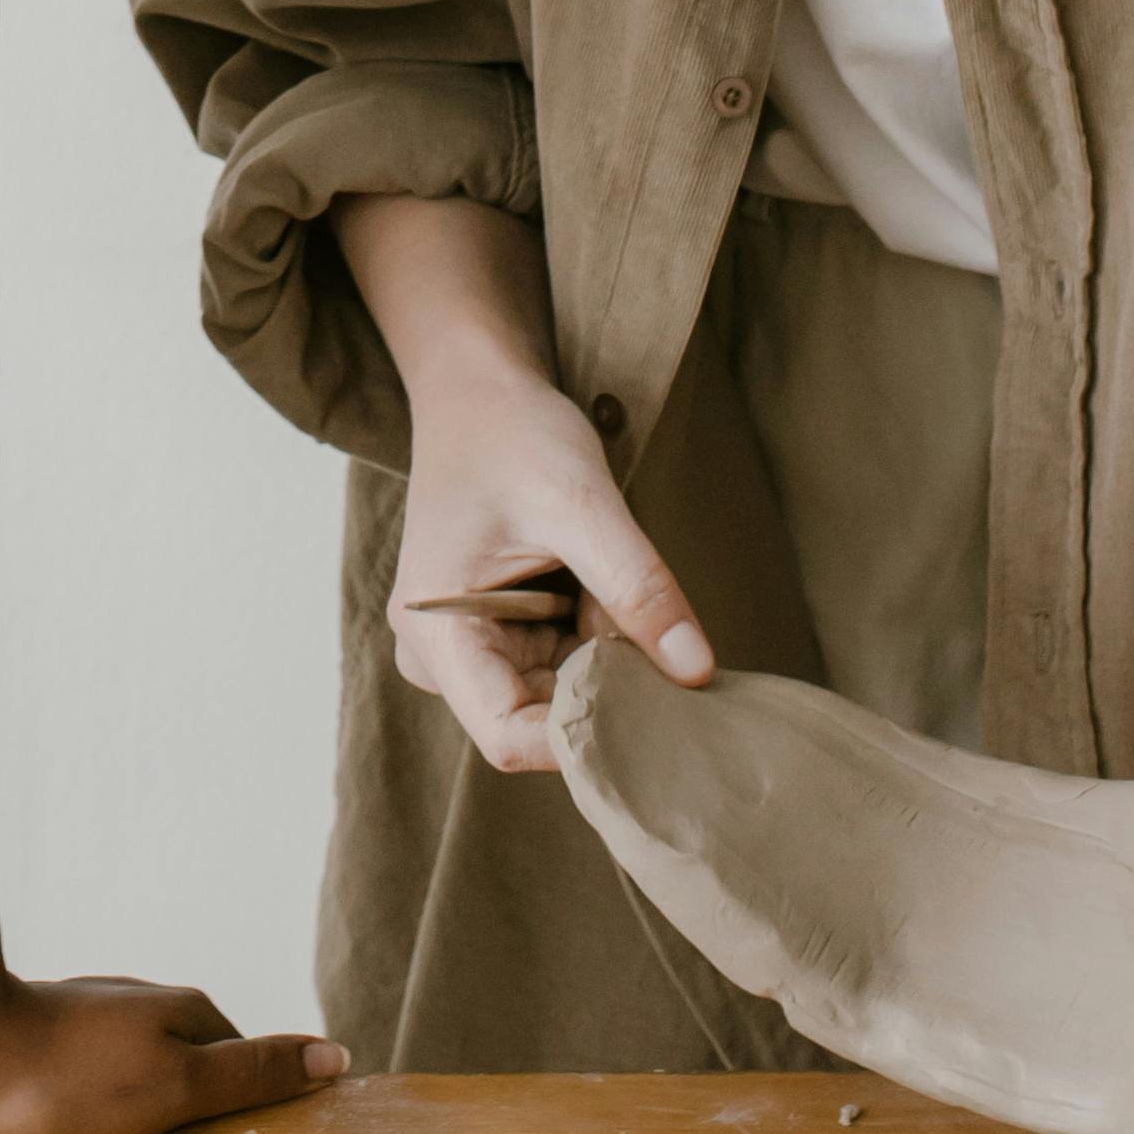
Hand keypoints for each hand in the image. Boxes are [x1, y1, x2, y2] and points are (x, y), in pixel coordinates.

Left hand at [0, 974, 346, 1133]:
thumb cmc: (66, 1077)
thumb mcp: (176, 1085)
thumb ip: (250, 1074)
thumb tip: (336, 1055)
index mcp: (181, 1011)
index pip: (242, 1058)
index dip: (252, 1101)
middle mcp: (135, 1005)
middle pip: (187, 1062)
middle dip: (192, 1107)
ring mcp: (82, 1020)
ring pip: (131, 1071)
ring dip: (137, 1110)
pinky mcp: (31, 1042)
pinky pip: (80, 1080)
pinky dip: (87, 1108)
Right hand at [388, 351, 710, 777]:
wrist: (479, 393)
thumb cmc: (512, 436)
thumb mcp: (581, 506)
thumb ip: (638, 587)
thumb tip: (697, 670)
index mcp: (437, 633)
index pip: (509, 736)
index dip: (586, 740)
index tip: (659, 713)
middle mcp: (441, 655)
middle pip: (537, 721)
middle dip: (609, 697)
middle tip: (670, 654)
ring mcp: (467, 647)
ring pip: (557, 696)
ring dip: (609, 666)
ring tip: (632, 606)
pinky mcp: (496, 634)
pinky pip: (560, 666)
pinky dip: (601, 645)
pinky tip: (616, 603)